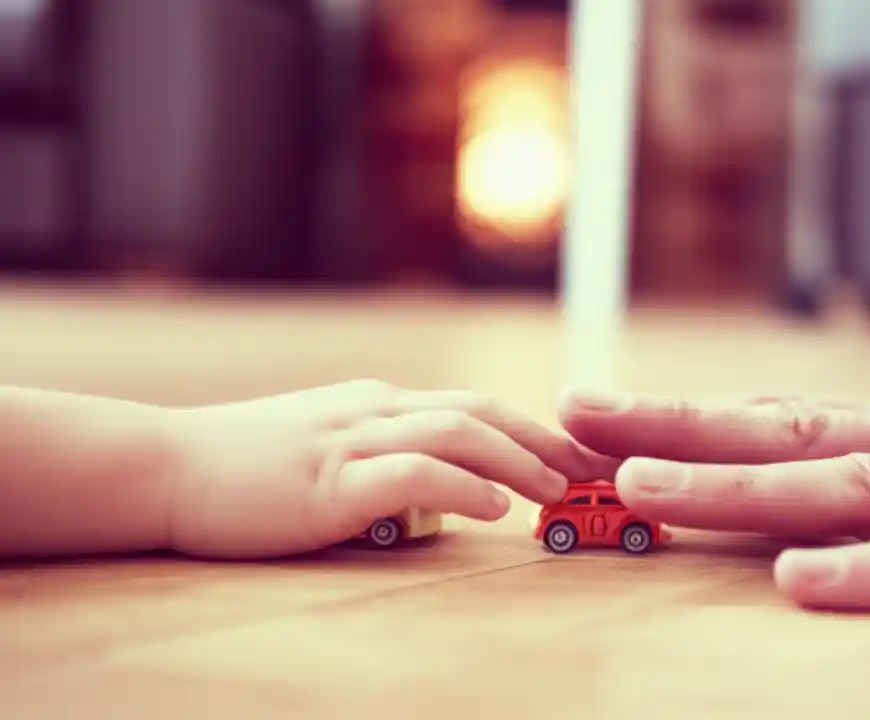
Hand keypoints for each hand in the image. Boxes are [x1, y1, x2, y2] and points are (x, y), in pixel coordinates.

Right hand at [168, 380, 612, 557]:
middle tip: (595, 470)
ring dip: (517, 460)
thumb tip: (439, 490)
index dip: (532, 430)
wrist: (163, 465)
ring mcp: (351, 440)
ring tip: (558, 490)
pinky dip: (462, 484)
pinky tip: (494, 507)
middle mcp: (374, 409)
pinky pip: (412, 471)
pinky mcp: (329, 480)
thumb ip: (380, 457)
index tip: (576, 456)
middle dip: (546, 440)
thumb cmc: (242, 467)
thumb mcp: (324, 447)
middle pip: (481, 411)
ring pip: (458, 432)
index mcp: (377, 402)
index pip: (472, 407)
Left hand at [559, 233, 869, 609]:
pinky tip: (809, 583)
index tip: (613, 419)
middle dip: (678, 434)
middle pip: (791, 438)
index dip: (700, 422)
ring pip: (854, 487)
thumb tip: (868, 470)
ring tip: (642, 490)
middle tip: (575, 422)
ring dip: (743, 490)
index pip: (798, 420)